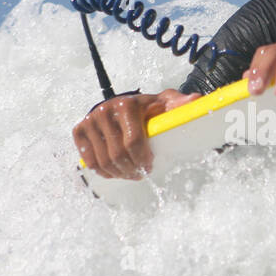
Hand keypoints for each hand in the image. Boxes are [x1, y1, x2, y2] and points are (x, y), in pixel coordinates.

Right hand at [72, 88, 198, 179]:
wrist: (122, 104)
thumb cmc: (148, 109)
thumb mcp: (165, 104)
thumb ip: (180, 104)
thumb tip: (196, 101)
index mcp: (126, 105)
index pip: (133, 142)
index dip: (142, 159)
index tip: (150, 166)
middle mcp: (105, 110)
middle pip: (118, 154)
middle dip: (132, 169)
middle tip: (141, 174)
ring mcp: (90, 120)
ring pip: (104, 161)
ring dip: (119, 174)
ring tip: (130, 174)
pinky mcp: (79, 130)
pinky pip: (89, 160)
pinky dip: (102, 172)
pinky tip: (114, 172)